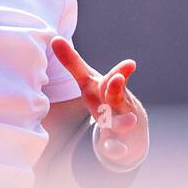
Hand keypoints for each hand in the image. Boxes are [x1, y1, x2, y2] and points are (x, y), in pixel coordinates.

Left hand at [51, 36, 148, 169]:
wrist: (132, 126)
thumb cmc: (104, 97)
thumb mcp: (88, 81)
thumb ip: (73, 62)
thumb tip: (54, 38)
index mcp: (107, 88)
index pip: (111, 77)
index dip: (120, 71)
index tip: (130, 64)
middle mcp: (117, 104)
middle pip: (117, 95)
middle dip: (117, 88)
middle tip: (118, 79)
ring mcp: (120, 123)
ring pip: (122, 121)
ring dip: (123, 121)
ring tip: (126, 120)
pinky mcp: (119, 142)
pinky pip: (117, 147)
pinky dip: (115, 148)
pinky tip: (112, 150)